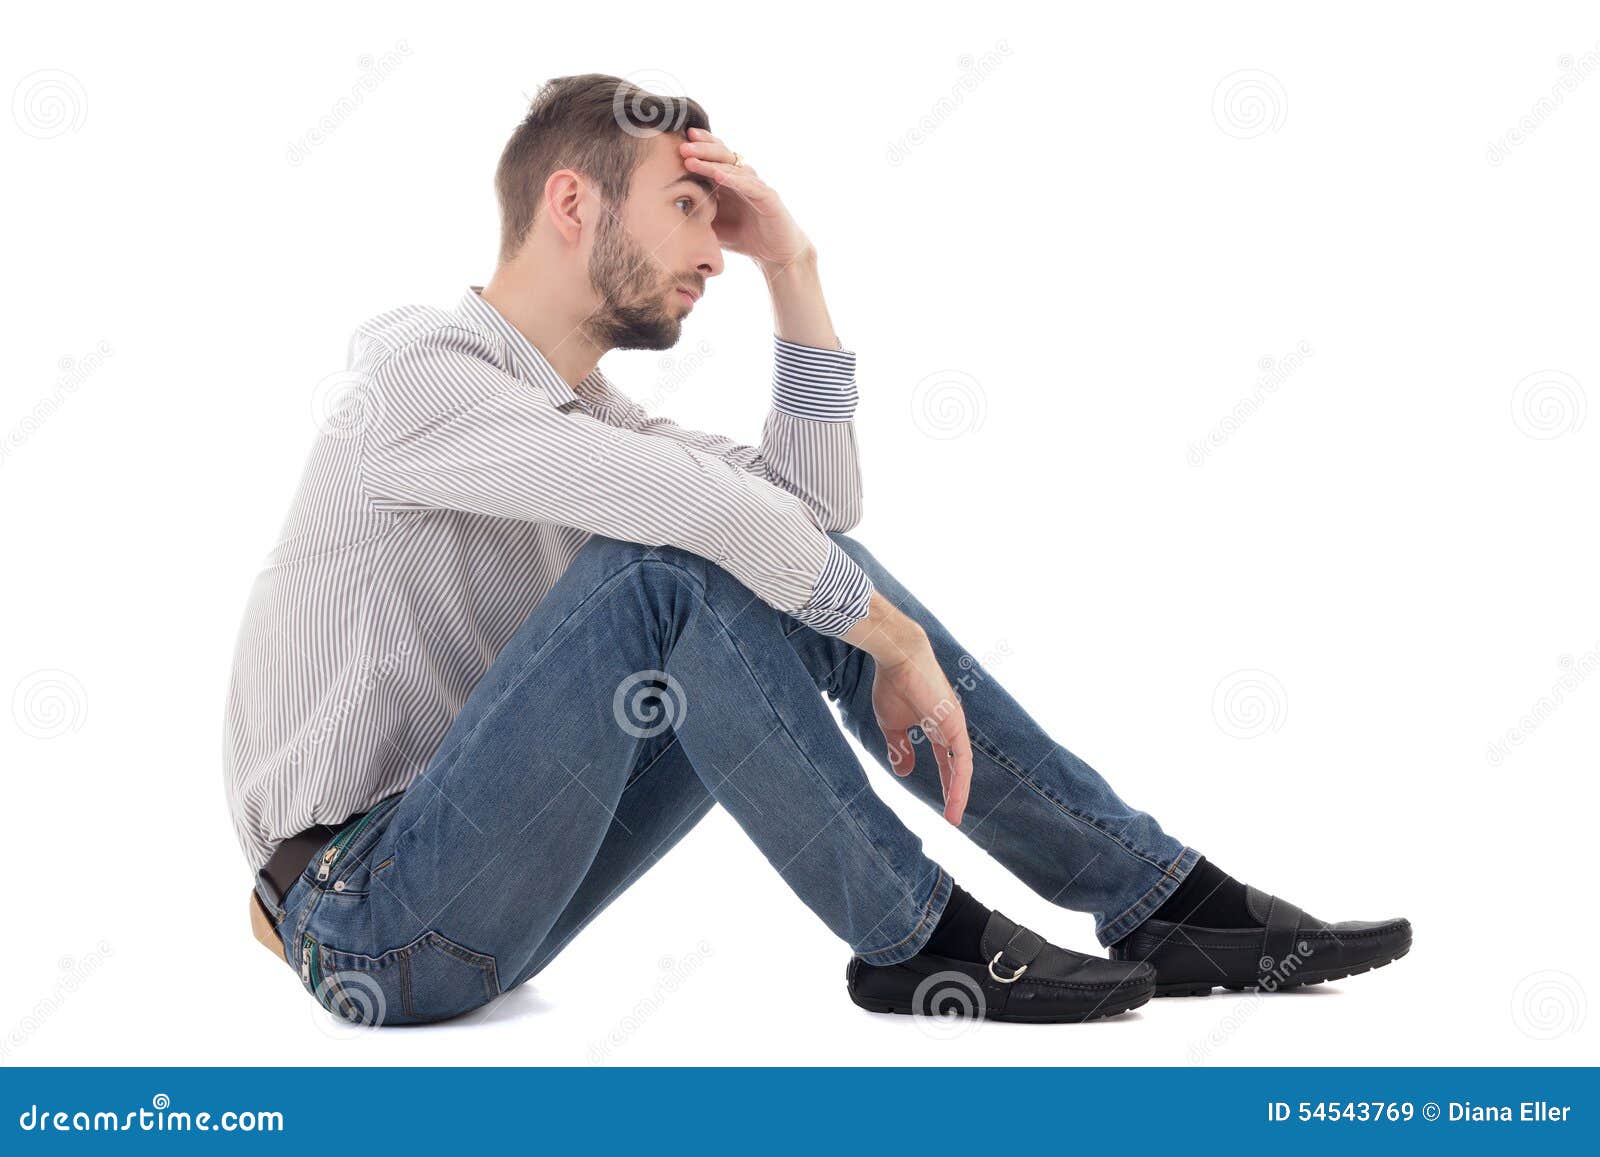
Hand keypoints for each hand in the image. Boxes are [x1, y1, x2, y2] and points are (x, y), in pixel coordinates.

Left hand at [678, 127, 812, 268]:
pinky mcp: (768, 198)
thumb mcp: (712, 225)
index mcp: (730, 181)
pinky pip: (749, 185)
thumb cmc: (744, 238)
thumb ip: (695, 214)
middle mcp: (744, 178)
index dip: (699, 146)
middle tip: (682, 145)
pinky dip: (733, 179)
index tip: (677, 140)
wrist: (776, 255)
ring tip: (691, 158)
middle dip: (701, 149)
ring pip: (733, 167)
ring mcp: (756, 186)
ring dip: (711, 162)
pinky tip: (717, 175)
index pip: (714, 156)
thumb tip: (664, 210)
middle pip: (722, 155)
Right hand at [868, 638, 973, 826]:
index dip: (945, 782)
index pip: (945, 761)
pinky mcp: (954, 723)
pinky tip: (955, 798)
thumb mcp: (893, 724)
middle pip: (957, 767)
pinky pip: (961, 759)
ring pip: (962, 767)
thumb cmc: (893, 684)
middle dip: (955, 792)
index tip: (942, 806)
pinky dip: (960, 780)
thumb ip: (899, 748)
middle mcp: (950, 727)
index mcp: (936, 726)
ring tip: (953, 817)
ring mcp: (954, 725)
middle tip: (952, 818)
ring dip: (958, 793)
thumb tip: (904, 773)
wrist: (898, 656)